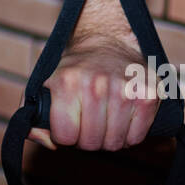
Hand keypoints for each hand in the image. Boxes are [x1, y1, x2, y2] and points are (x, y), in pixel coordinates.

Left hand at [24, 30, 159, 152]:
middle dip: (87, 138)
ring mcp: (125, 89)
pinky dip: (130, 135)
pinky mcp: (149, 94)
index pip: (65, 137)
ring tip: (106, 118)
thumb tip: (49, 143)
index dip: (66, 135)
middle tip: (89, 121)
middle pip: (91, 143)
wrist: (107, 41)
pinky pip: (137, 138)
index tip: (70, 122)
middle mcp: (96, 85)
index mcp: (67, 82)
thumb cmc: (75, 69)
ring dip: (109, 137)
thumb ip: (35, 116)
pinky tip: (123, 117)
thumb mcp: (45, 84)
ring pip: (114, 144)